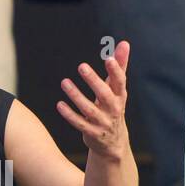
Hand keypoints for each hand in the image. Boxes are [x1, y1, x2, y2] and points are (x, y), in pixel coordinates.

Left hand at [57, 40, 129, 159]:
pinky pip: (79, 123)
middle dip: (94, 80)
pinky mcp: (92, 133)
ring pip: (89, 109)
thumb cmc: (113, 107)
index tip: (108, 58)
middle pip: (104, 94)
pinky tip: (59, 104)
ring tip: (64, 82)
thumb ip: (120, 66)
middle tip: (82, 66)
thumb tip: (124, 43)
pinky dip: (69, 114)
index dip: (116, 71)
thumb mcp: (117, 89)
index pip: (120, 82)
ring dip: (76, 95)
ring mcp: (103, 122)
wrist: (114, 142)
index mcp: (120, 96)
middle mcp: (113, 109)